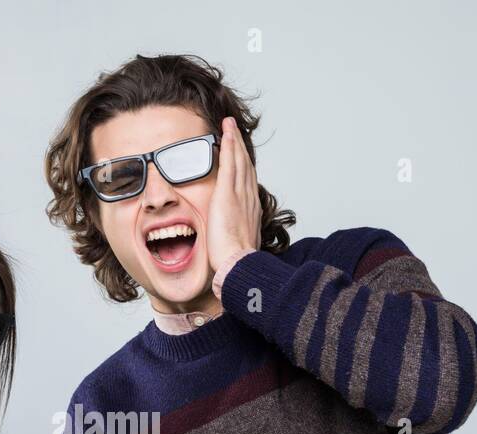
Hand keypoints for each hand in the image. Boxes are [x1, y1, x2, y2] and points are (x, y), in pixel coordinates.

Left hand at [205, 116, 262, 271]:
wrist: (237, 266)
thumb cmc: (235, 262)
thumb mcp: (237, 245)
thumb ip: (233, 236)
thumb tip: (229, 240)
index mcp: (250, 211)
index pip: (247, 181)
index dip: (243, 165)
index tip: (239, 154)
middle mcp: (248, 199)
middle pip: (245, 166)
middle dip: (240, 147)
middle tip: (234, 130)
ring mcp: (239, 195)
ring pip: (238, 160)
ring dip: (234, 140)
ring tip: (229, 124)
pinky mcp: (228, 194)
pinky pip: (229, 164)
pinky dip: (229, 146)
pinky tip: (226, 133)